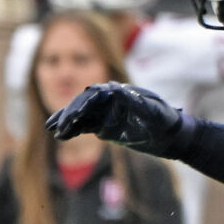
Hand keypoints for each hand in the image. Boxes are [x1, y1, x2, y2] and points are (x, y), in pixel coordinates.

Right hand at [45, 82, 187, 156]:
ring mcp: (105, 114)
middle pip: (83, 104)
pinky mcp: (104, 127)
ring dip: (66, 122)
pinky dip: (72, 131)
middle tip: (57, 126)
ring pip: (81, 116)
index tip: (72, 116)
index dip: (81, 104)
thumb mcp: (153, 110)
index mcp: (118, 93)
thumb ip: (133, 100)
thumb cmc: (165, 119)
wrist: (171, 136)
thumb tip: (112, 86)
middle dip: (69, 114)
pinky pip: (85, 127)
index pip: (94, 95)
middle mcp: (109, 101)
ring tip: (52, 130)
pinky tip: (61, 136)